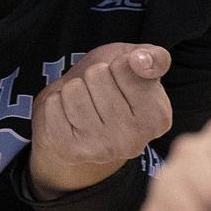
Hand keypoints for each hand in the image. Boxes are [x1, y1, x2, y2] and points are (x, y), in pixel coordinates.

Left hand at [29, 42, 171, 195]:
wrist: (82, 115)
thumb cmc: (115, 85)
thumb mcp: (139, 64)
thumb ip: (154, 58)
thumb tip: (141, 60)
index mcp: (157, 118)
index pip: (125, 67)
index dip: (118, 63)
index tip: (120, 78)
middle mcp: (133, 141)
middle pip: (96, 76)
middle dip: (94, 75)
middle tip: (99, 91)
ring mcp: (101, 150)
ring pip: (73, 91)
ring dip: (74, 88)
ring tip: (84, 101)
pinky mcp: (71, 152)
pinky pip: (52, 106)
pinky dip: (56, 101)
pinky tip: (68, 113)